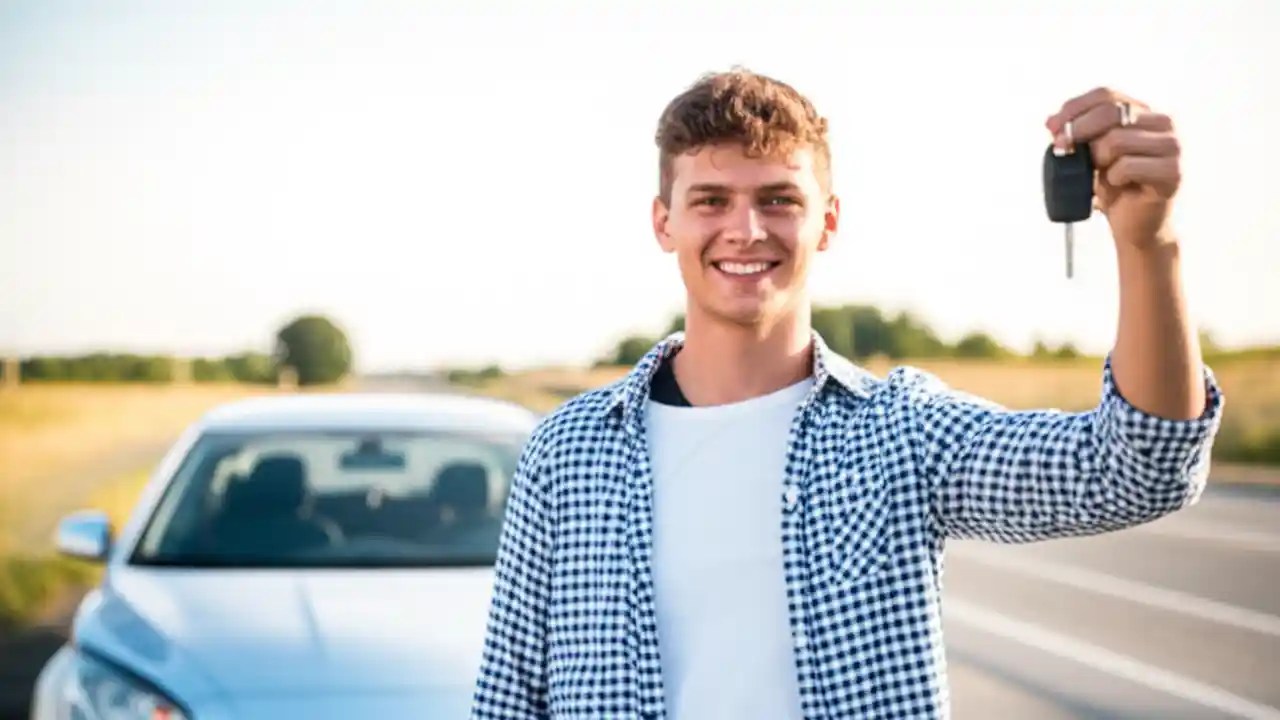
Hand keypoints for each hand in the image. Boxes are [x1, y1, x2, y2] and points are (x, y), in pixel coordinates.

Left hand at [1045, 88, 1180, 250]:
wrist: (1135, 225)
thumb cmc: (1114, 187)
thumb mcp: (1089, 155)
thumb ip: (1076, 134)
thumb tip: (1051, 121)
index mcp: (1143, 112)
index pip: (1106, 94)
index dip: (1075, 108)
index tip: (1051, 128)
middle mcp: (1162, 122)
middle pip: (1110, 113)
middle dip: (1078, 131)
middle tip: (1063, 151)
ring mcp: (1172, 146)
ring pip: (1117, 140)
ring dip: (1096, 160)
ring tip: (1099, 173)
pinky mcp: (1173, 172)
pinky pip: (1127, 166)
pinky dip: (1113, 177)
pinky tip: (1118, 185)